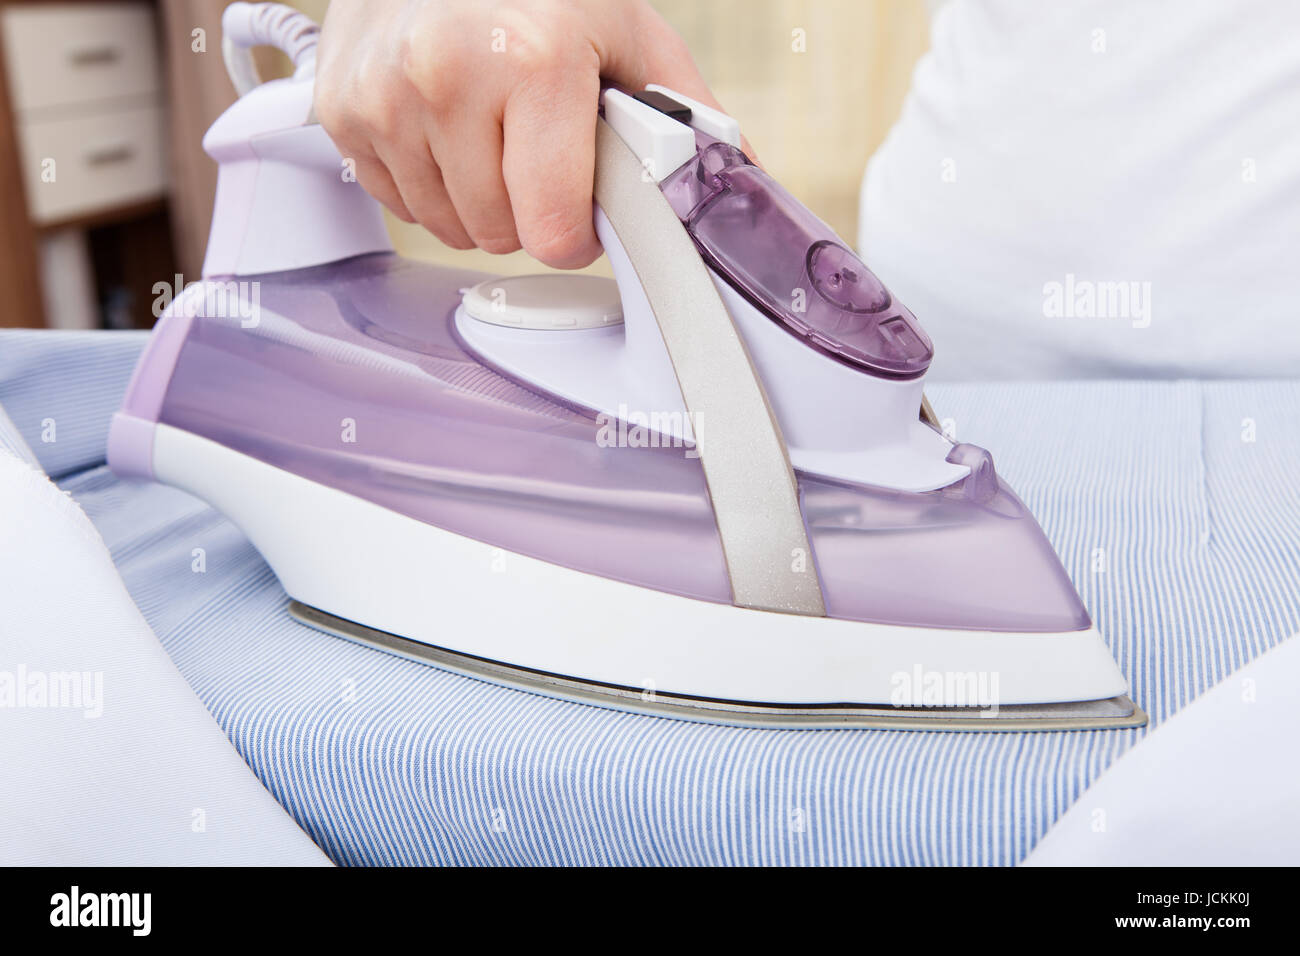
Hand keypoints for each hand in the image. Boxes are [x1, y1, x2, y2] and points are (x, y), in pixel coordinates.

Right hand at [315, 0, 731, 267]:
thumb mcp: (626, 29)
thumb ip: (684, 112)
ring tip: (488, 131)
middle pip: (499, 236)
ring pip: (446, 227)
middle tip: (534, 152)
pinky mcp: (340, 109)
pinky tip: (441, 127)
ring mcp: (383, 96)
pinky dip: (425, 180)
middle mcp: (446, 76)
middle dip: (527, 210)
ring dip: (476, 200)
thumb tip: (736, 180)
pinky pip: (397, 201)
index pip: (551, 229)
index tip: (579, 212)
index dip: (574, 233)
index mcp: (533, 60)